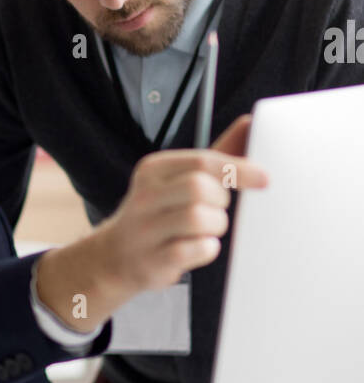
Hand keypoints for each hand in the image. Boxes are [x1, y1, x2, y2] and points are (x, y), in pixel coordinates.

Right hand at [36, 114, 268, 332]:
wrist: (117, 256)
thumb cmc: (160, 213)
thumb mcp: (180, 179)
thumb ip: (218, 155)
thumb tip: (250, 123)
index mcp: (154, 169)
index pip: (202, 161)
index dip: (238, 169)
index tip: (265, 178)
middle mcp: (145, 195)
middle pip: (200, 188)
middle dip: (221, 201)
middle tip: (215, 209)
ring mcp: (145, 229)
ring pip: (199, 219)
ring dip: (215, 226)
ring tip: (205, 230)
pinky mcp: (152, 259)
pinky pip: (195, 250)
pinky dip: (206, 249)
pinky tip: (198, 247)